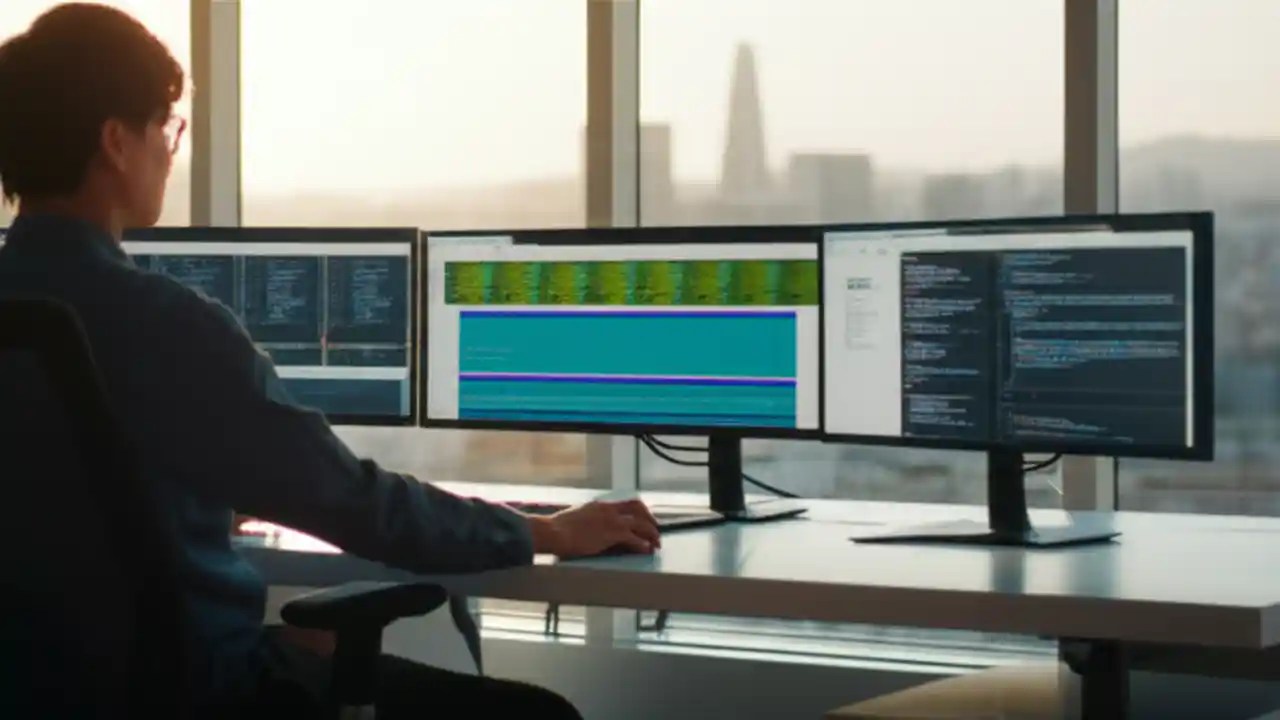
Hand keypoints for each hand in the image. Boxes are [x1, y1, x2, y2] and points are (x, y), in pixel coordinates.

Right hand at [527, 499, 660, 557]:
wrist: (553, 532)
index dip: (638, 512)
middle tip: (655, 531)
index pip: (626, 503)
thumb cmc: (557, 529)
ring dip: (651, 533)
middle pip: (638, 508)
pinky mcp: (611, 534)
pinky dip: (643, 544)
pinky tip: (646, 550)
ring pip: (640, 523)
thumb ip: (587, 521)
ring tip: (656, 543)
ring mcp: (611, 521)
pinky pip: (634, 539)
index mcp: (599, 505)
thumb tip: (589, 529)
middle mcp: (608, 509)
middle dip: (649, 519)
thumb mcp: (575, 519)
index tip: (643, 519)